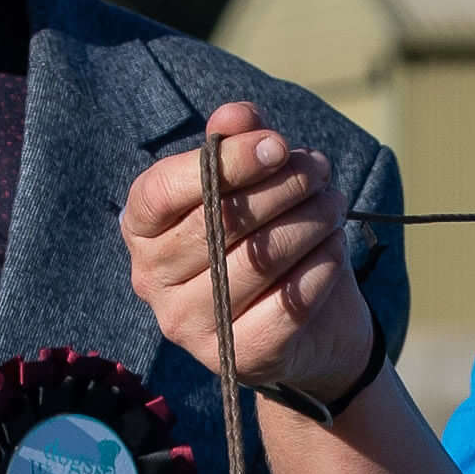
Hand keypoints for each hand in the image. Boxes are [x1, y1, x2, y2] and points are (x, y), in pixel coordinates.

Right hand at [121, 101, 374, 410]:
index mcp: (140, 229)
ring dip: (309, 222)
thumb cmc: (262, 237)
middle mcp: (151, 280)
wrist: (301, 326)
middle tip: (319, 171)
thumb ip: (238, 142)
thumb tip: (239, 115)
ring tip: (333, 203)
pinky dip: (320, 268)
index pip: (163, 190)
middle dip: (281, 187)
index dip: (224, 161)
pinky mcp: (235, 358)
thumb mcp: (250, 183)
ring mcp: (189, 326)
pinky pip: (287, 304)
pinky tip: (334, 248)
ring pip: (257, 261)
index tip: (277, 144)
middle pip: (218, 223)